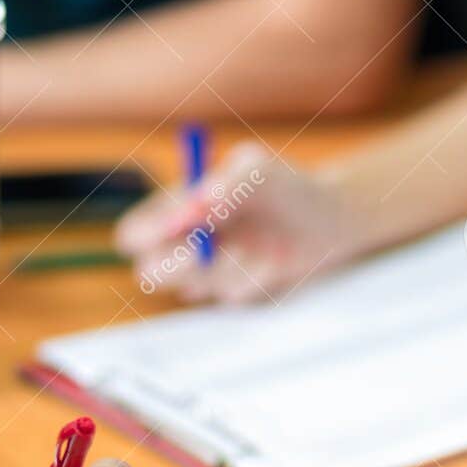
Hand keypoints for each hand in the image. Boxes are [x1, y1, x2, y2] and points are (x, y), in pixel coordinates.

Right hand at [114, 144, 369, 302]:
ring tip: (261, 246)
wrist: (330, 219)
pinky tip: (274, 263)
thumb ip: (223, 187)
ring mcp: (208, 272)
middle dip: (177, 263)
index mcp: (177, 209)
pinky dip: (254, 279)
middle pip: (152, 270)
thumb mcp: (257, 170)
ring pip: (196, 285)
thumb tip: (190, 213)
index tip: (173, 233)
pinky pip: (232, 296)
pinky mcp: (234, 293)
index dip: (143, 238)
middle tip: (202, 252)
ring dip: (227, 268)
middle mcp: (185, 243)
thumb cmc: (286, 186)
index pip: (136, 232)